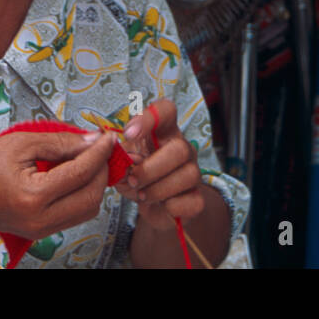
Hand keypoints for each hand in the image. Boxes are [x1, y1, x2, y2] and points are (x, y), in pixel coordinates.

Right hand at [0, 129, 114, 239]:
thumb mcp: (22, 143)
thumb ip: (61, 143)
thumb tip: (92, 141)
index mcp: (33, 197)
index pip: (81, 173)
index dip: (99, 153)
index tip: (108, 137)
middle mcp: (40, 220)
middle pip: (92, 197)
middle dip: (102, 170)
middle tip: (101, 148)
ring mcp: (41, 230)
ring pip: (88, 209)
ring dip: (95, 184)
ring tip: (89, 160)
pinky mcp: (41, 232)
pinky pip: (75, 215)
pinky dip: (82, 194)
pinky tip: (76, 175)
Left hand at [116, 99, 204, 232]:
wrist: (153, 208)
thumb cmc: (138, 177)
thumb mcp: (123, 164)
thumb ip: (121, 159)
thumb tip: (127, 159)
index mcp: (163, 132)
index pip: (165, 110)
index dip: (148, 118)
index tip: (128, 133)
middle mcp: (183, 148)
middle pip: (180, 148)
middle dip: (151, 168)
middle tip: (132, 179)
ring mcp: (193, 172)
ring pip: (188, 175)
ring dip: (157, 189)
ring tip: (141, 194)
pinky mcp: (197, 197)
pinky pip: (192, 200)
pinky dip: (172, 206)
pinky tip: (160, 204)